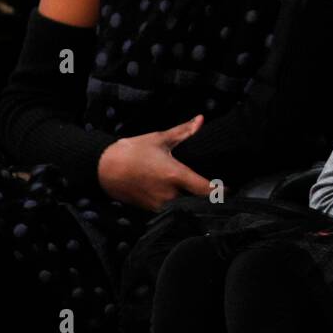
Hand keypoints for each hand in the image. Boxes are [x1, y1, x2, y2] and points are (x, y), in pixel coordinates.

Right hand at [98, 114, 214, 210]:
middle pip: (198, 203)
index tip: (229, 189)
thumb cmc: (133, 150)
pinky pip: (170, 212)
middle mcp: (169, 194)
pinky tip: (184, 202)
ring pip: (184, 210)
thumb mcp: (159, 139)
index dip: (221, 192)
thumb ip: (183, 131)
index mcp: (175, 175)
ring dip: (194, 206)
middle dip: (209, 201)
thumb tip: (201, 119)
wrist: (104, 168)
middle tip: (220, 195)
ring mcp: (159, 205)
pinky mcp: (150, 210)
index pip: (206, 190)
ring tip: (204, 200)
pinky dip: (179, 209)